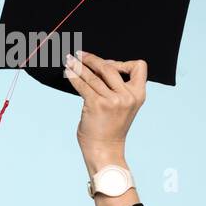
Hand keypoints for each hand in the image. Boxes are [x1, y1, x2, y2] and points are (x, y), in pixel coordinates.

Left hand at [65, 51, 147, 172]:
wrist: (105, 149)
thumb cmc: (111, 128)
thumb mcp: (124, 106)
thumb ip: (118, 88)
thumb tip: (98, 66)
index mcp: (138, 95)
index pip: (139, 67)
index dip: (123, 62)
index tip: (108, 66)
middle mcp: (127, 96)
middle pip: (110, 67)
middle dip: (93, 60)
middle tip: (80, 55)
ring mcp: (113, 101)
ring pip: (93, 76)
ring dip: (78, 66)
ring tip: (69, 60)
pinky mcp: (97, 105)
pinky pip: (83, 84)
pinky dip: (73, 76)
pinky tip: (67, 72)